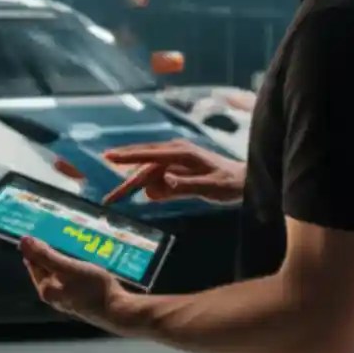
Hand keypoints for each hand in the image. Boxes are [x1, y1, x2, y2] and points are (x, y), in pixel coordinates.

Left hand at [19, 236, 127, 329]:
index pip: (32, 263)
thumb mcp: (68, 267)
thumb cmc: (93, 287)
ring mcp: (67, 301)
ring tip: (72, 246)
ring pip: (59, 275)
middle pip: (45, 270)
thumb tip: (23, 240)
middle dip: (48, 254)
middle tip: (57, 235)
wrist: (118, 311)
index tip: (41, 230)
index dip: (35, 247)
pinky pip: (71, 281)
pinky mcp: (80, 301)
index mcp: (46, 289)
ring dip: (62, 261)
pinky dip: (73, 270)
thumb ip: (46, 255)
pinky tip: (83, 264)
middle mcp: (53, 297)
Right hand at [102, 138, 244, 203]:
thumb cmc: (230, 183)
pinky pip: (158, 179)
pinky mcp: (177, 171)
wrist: (244, 181)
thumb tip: (162, 182)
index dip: (128, 156)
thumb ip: (186, 185)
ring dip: (137, 186)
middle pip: (143, 165)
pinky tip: (151, 196)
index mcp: (182, 153)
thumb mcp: (211, 187)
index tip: (109, 157)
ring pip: (149, 173)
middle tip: (109, 197)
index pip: (149, 154)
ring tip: (120, 199)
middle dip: (125, 180)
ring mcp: (175, 161)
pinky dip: (151, 188)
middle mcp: (176, 153)